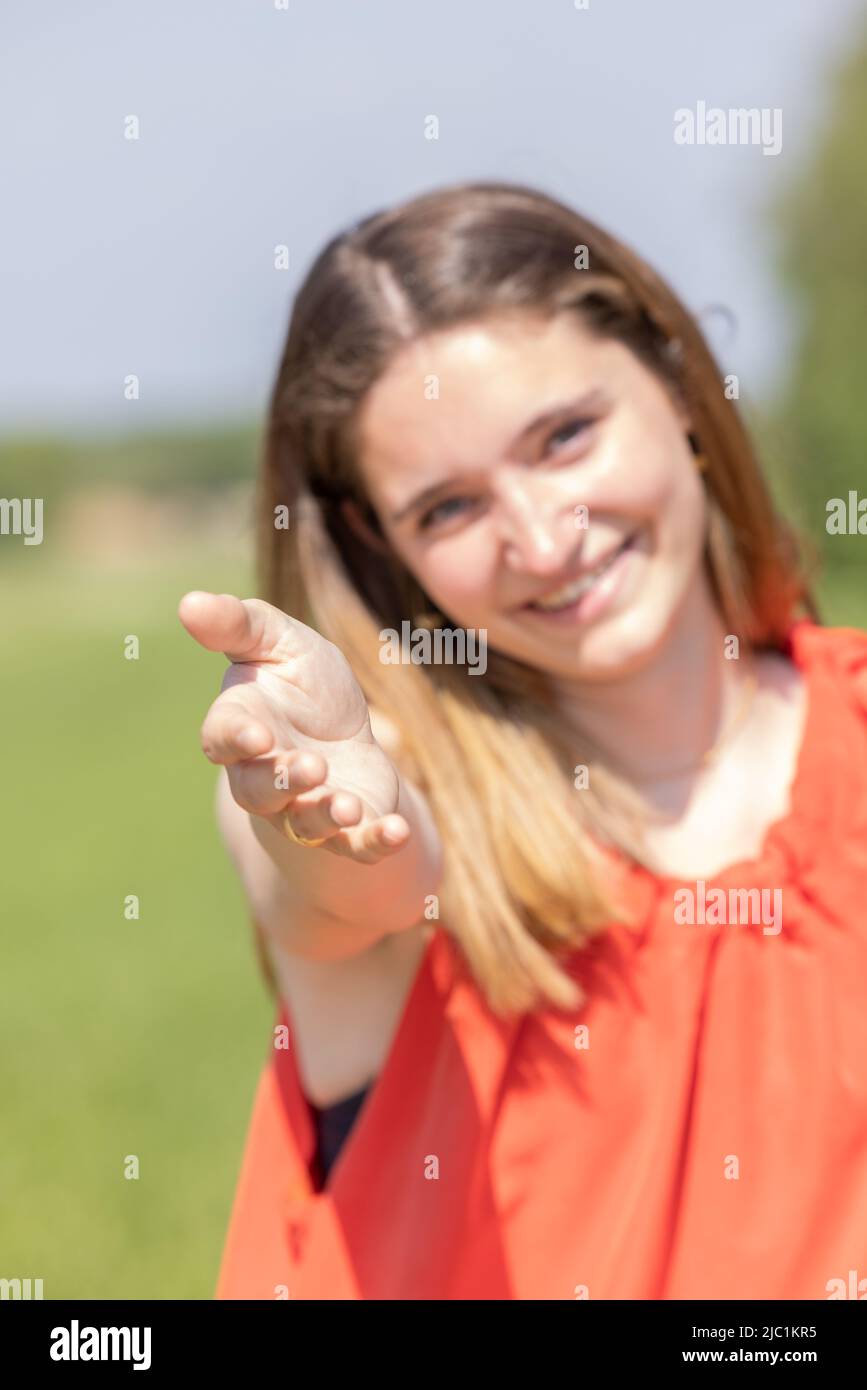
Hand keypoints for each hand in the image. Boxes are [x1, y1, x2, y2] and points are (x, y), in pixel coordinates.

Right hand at [178, 591, 411, 863]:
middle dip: (285, 782)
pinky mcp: (348, 830)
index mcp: (243, 727)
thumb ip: (238, 624)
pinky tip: (396, 832)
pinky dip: (375, 842)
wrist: (345, 730)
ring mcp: (305, 809)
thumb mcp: (278, 642)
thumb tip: (188, 602)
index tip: (257, 737)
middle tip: (312, 767)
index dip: (236, 740)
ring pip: (305, 823)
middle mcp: (266, 777)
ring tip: (349, 807)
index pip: (224, 738)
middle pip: (260, 790)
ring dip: (325, 816)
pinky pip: (357, 846)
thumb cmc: (302, 683)